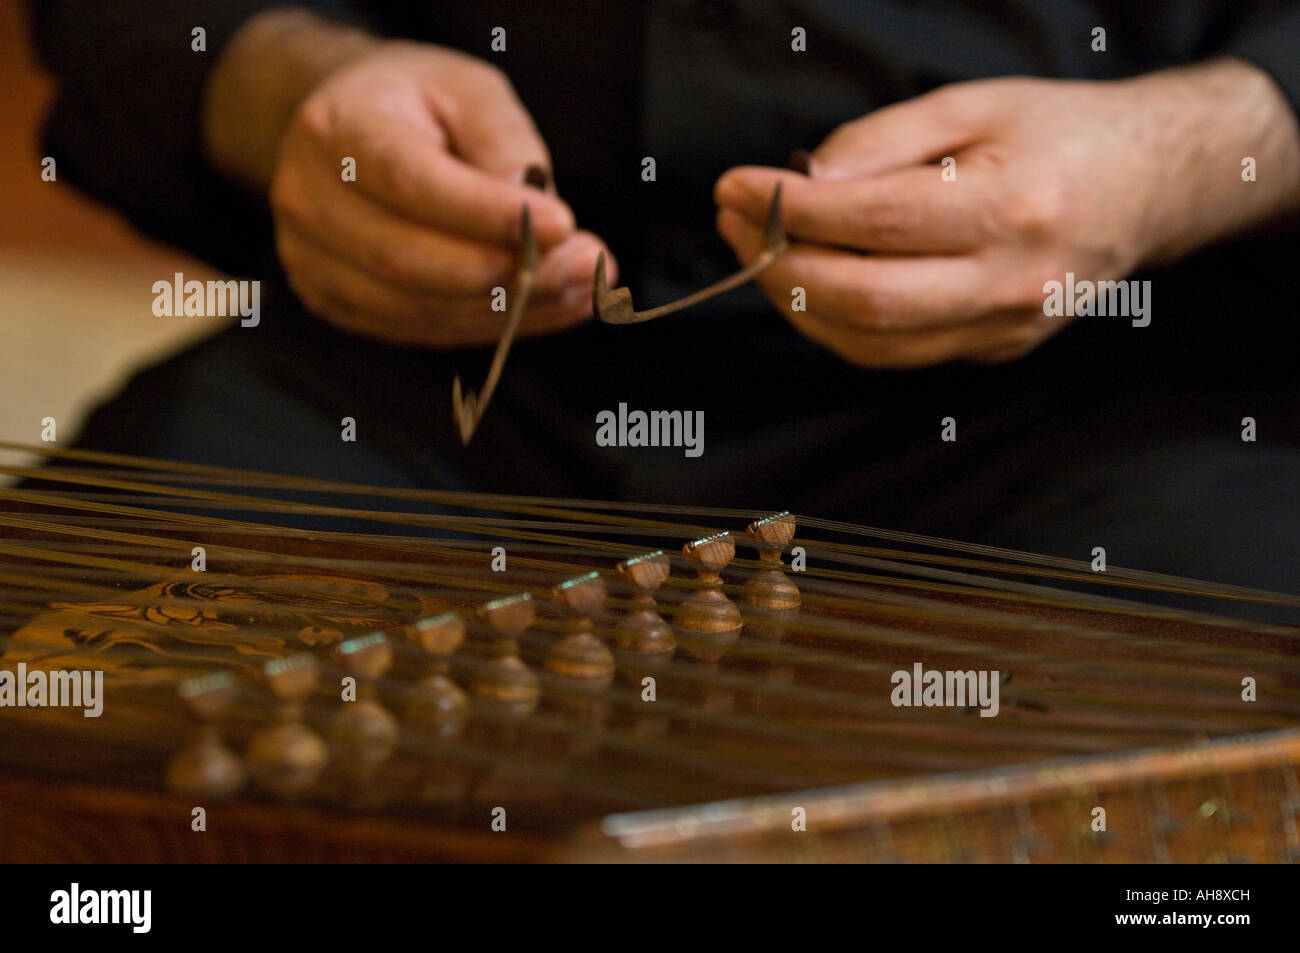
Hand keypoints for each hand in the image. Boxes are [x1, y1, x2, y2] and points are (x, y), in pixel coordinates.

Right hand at [205, 11, 614, 348]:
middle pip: (410, 260)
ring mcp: (311, 260)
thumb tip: (535, 210)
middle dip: (508, 274)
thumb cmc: (415, 105)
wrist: (347, 129)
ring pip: (417, 308)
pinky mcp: (334, 301)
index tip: (561, 224)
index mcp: (336, 129)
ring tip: (578, 287)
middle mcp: (307, 198)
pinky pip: (418, 329)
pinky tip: (543, 307)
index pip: (412, 183)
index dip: (487, 214)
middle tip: (584, 265)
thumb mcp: (469, 90)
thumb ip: (504, 142)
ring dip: (507, 311)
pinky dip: (488, 326)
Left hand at [715, 60, 1299, 366]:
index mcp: (1012, 208)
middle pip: (863, 299)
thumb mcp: (973, 105)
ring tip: (759, 251)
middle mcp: (1010, 283)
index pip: (872, 221)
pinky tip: (807, 285)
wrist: (1146, 187)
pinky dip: (835, 325)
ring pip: (869, 343)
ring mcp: (1003, 330)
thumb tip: (804, 181)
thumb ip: (883, 142)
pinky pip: (893, 354)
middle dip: (778, 264)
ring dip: (795, 302)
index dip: (789, 208)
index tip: (737, 186)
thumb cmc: (1059, 134)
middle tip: (733, 223)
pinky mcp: (994, 353)